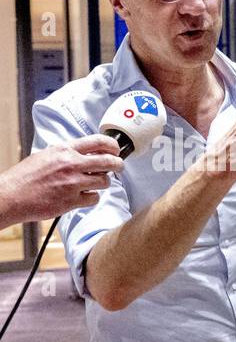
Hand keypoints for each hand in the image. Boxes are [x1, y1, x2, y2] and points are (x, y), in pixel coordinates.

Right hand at [0, 136, 123, 224]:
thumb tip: (84, 154)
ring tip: (94, 184)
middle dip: (118, 164)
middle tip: (118, 167)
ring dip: (103, 183)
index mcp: (63, 150)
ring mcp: (73, 183)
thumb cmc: (25, 177)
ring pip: (105, 181)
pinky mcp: (72, 200)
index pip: (97, 141)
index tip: (117, 150)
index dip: (112, 145)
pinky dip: (91, 198)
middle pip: (109, 161)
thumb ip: (65, 154)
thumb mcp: (45, 156)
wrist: (11, 195)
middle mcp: (71, 164)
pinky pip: (94, 198)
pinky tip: (82, 196)